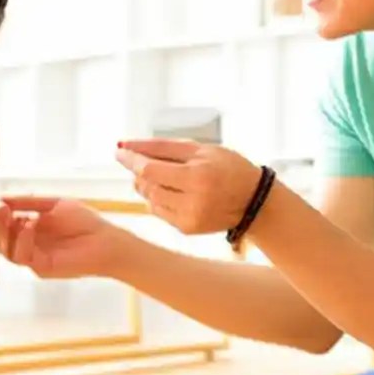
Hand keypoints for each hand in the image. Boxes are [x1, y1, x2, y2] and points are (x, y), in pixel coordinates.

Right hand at [0, 196, 128, 278]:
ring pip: (7, 250)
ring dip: (4, 231)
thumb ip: (27, 203)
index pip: (5, 224)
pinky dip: (22, 240)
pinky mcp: (42, 268)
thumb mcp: (52, 205)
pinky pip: (23, 256)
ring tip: (6, 213)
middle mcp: (30, 245)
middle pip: (2, 238)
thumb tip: (0, 199)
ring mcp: (35, 257)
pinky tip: (27, 225)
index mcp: (31, 229)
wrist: (106, 240)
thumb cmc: (84, 221)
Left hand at [115, 138, 262, 234]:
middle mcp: (193, 200)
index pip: (151, 168)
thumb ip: (164, 147)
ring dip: (147, 185)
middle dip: (140, 171)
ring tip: (160, 175)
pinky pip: (158, 211)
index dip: (131, 159)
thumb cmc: (228, 168)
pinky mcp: (186, 229)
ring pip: (150, 198)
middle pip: (148, 184)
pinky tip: (170, 191)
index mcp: (198, 176)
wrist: (254, 201)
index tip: (119, 149)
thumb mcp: (202, 149)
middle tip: (143, 161)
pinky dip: (157, 199)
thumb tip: (128, 145)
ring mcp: (189, 217)